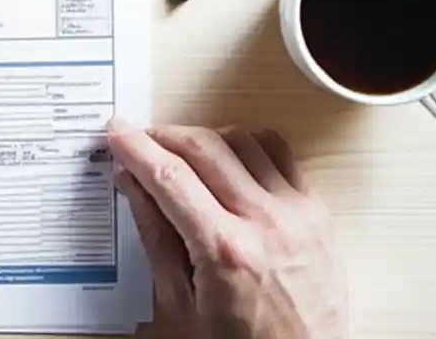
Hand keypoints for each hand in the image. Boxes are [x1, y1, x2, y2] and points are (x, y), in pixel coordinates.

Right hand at [107, 120, 346, 338]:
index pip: (170, 177)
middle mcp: (264, 223)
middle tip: (141, 139)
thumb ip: (155, 235)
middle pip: (203, 148)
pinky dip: (249, 145)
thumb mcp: (180, 303)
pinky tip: (230, 157)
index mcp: (224, 251)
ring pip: (242, 140)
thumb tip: (131, 182)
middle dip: (163, 135)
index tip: (117, 132)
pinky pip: (281, 153)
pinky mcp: (318, 211)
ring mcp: (297, 213)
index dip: (136, 147)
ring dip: (203, 137)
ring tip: (181, 151)